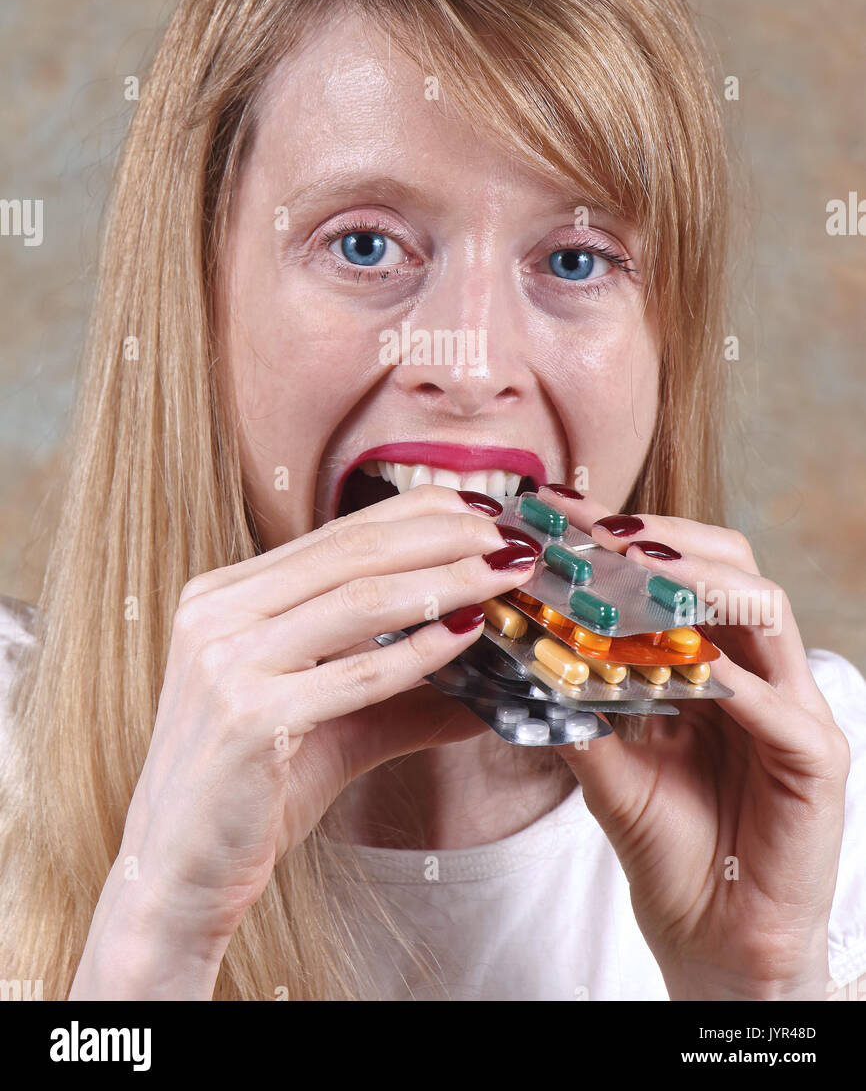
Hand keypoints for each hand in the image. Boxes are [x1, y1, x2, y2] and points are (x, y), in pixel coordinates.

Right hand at [93, 484, 539, 977]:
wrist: (177, 873)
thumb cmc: (250, 791)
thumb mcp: (331, 725)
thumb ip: (403, 697)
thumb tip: (488, 688)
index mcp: (226, 594)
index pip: (339, 532)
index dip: (419, 513)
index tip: (484, 511)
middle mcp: (218, 613)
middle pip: (353, 550)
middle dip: (443, 537)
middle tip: (509, 539)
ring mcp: (226, 661)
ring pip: (357, 599)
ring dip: (443, 580)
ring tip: (501, 575)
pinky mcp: (247, 717)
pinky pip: (354, 674)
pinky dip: (418, 652)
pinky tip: (466, 636)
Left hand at [538, 485, 850, 1000]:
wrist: (712, 941)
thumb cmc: (669, 848)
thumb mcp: (608, 766)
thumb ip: (579, 706)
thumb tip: (524, 645)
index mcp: (714, 658)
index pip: (682, 571)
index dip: (629, 536)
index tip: (564, 514)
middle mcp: (758, 670)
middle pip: (733, 567)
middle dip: (668, 539)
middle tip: (603, 531)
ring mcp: (793, 709)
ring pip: (766, 611)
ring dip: (700, 584)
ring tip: (639, 571)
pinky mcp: (815, 759)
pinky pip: (779, 704)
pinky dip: (734, 678)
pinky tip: (689, 668)